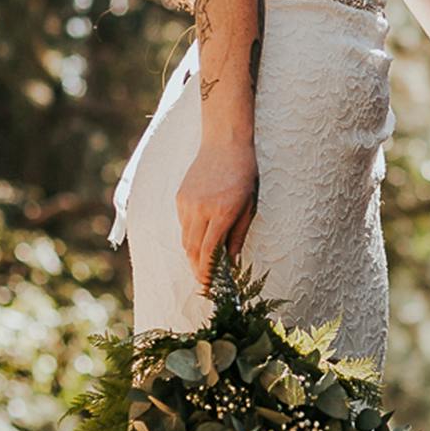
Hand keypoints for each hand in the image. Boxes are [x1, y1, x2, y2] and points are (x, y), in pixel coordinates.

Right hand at [176, 138, 258, 287]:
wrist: (224, 143)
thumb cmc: (244, 174)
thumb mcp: (250, 205)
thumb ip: (238, 235)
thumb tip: (231, 262)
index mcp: (222, 212)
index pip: (209, 252)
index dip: (207, 273)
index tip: (210, 286)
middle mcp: (201, 209)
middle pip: (193, 250)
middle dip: (197, 270)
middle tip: (205, 283)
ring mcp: (187, 203)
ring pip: (185, 240)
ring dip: (193, 256)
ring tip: (202, 266)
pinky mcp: (179, 198)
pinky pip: (182, 225)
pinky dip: (190, 236)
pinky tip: (200, 239)